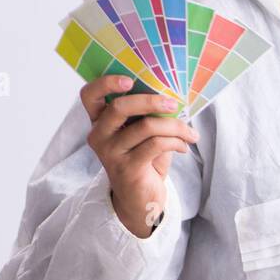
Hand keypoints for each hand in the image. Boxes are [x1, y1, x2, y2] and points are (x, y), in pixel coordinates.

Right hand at [80, 75, 198, 238]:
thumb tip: (171, 94)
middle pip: (120, 107)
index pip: (89, 95)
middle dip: (152, 101)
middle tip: (174, 104)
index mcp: (100, 122)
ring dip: (176, 127)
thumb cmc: (145, 159)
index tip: (131, 80)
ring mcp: (110, 153)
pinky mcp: (127, 168)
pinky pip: (156, 144)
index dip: (106, 83)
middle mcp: (99, 135)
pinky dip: (177, 142)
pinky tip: (184, 147)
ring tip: (190, 134)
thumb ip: (147, 114)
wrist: (142, 199)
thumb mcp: (143, 134)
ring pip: (147, 126)